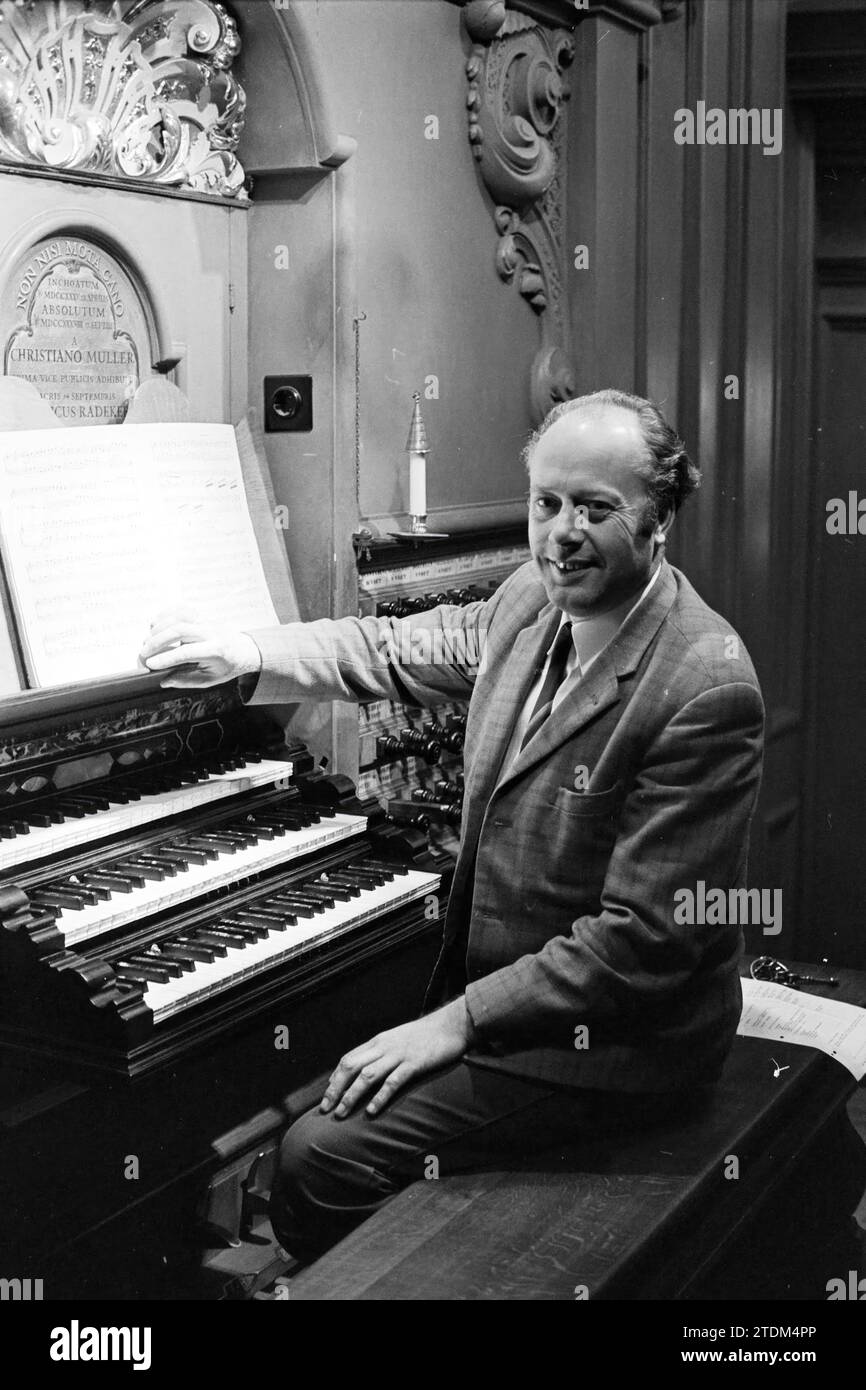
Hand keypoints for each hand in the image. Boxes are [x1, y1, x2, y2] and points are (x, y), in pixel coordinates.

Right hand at [139, 610, 262, 687]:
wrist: (243, 649)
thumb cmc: (226, 667)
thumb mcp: (209, 679)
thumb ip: (186, 681)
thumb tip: (164, 681)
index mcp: (216, 651)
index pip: (187, 652)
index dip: (166, 658)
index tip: (150, 664)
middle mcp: (212, 632)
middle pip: (180, 630)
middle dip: (157, 641)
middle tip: (143, 653)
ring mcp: (207, 620)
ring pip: (179, 617)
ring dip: (159, 628)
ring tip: (147, 641)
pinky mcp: (202, 614)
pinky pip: (181, 609)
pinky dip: (165, 615)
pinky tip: (155, 625)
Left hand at [320, 999, 475, 1118]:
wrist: (451, 1025)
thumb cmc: (426, 1035)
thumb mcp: (399, 1039)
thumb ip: (383, 1052)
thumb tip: (368, 1069)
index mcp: (379, 1041)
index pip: (348, 1058)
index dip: (335, 1078)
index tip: (327, 1095)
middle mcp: (384, 1046)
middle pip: (350, 1067)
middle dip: (335, 1089)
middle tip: (325, 1109)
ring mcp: (398, 1055)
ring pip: (367, 1076)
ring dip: (351, 1096)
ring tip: (341, 1113)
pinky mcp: (413, 1064)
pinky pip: (392, 1082)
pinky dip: (379, 1097)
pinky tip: (371, 1111)